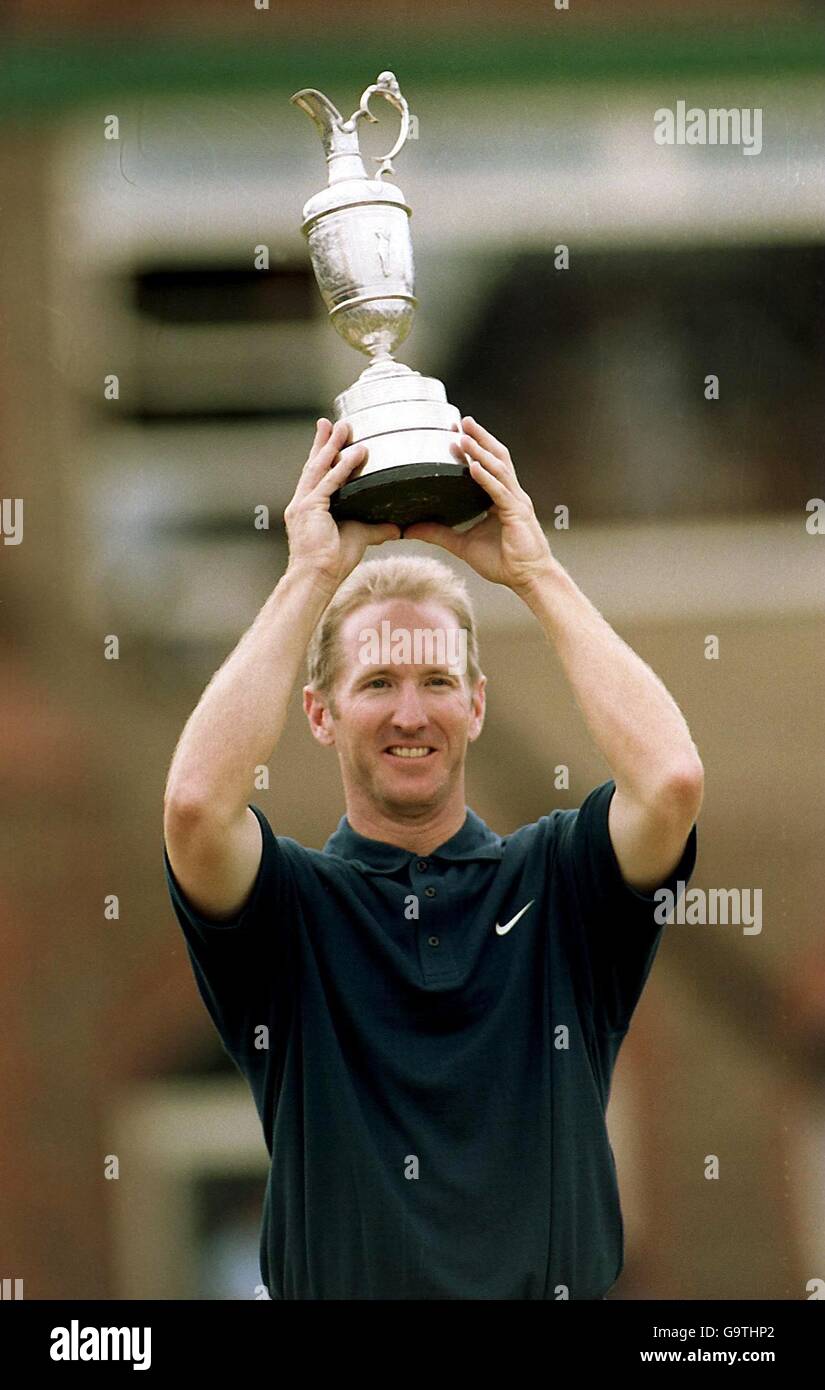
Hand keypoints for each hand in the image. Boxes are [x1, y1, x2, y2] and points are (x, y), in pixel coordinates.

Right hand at [284, 418, 399, 592]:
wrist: (317, 578)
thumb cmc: (332, 563)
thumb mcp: (359, 538)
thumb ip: (376, 529)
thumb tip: (397, 528)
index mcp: (309, 506)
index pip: (317, 474)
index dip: (323, 454)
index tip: (330, 435)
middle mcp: (302, 502)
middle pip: (314, 464)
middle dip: (323, 442)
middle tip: (332, 422)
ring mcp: (303, 504)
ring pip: (319, 468)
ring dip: (332, 446)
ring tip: (344, 428)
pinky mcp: (309, 508)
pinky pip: (328, 483)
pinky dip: (341, 468)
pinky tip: (354, 454)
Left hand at [402, 417, 553, 593]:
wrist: (529, 579)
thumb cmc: (504, 562)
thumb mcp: (463, 545)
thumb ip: (438, 534)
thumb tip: (410, 529)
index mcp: (500, 498)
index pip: (488, 466)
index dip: (474, 449)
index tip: (456, 434)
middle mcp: (510, 494)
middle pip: (496, 457)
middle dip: (480, 437)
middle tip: (461, 420)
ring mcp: (515, 501)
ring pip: (498, 468)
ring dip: (480, 450)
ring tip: (463, 436)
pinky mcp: (516, 513)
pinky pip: (499, 491)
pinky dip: (486, 477)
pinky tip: (473, 466)